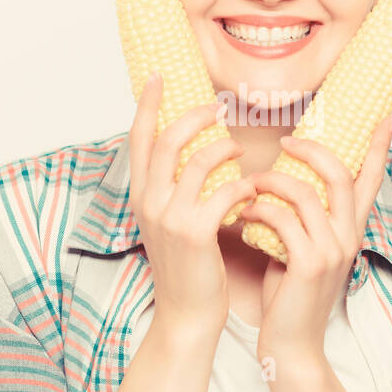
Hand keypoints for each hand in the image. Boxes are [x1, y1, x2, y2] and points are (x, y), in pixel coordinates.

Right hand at [129, 72, 258, 341]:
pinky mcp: (195, 233)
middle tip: (217, 105)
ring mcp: (170, 217)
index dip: (147, 104)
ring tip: (241, 148)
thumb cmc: (188, 268)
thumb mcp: (170, 224)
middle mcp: (149, 202)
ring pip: (198, 160)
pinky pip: (224, 191)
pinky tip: (252, 189)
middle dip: (194, 115)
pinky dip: (242, 184)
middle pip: (167, 139)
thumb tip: (196, 156)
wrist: (187, 315)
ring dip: (225, 148)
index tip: (157, 76)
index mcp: (141, 196)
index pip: (138, 138)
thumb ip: (176, 191)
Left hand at [239, 115, 391, 365]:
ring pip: (305, 193)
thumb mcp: (300, 251)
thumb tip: (280, 185)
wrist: (290, 346)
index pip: (372, 181)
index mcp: (350, 232)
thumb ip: (301, 221)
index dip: (380, 148)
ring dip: (272, 182)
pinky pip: (283, 220)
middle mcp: (348, 237)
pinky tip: (243, 215)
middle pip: (340, 174)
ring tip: (251, 185)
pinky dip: (259, 210)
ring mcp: (332, 251)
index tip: (386, 117)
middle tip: (286, 140)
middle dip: (312, 149)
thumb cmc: (289, 297)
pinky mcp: (309, 265)